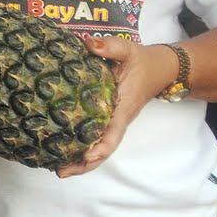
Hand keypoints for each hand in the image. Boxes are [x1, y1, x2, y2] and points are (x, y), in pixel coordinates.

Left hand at [54, 37, 178, 178]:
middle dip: (84, 163)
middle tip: (59, 171)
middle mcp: (118, 120)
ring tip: (56, 168)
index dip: (101, 148)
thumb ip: (110, 47)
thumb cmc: (143, 61)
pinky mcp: (107, 118)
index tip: (87, 156)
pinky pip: (96, 138)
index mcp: (123, 108)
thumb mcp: (128, 50)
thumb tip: (89, 44)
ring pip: (99, 147)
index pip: (114, 134)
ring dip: (80, 160)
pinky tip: (61, 151)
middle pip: (104, 149)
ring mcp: (113, 121)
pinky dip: (81, 148)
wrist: (160, 68)